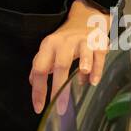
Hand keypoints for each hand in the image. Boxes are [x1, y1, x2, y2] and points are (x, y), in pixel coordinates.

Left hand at [29, 0, 110, 115]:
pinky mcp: (98, 42)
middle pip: (61, 63)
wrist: (84, 22)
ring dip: (83, 65)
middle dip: (59, 86)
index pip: (39, 68)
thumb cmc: (65, 43)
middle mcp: (64, 42)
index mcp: (49, 46)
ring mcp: (83, 41)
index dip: (38, 89)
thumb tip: (32, 82)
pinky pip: (99, 55)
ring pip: (83, 52)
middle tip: (59, 107)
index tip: (40, 108)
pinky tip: (94, 81)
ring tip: (80, 84)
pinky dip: (97, 69)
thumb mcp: (49, 51)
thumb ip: (41, 66)